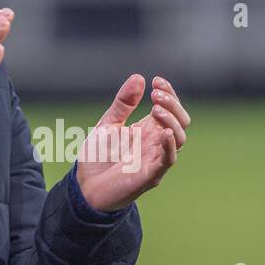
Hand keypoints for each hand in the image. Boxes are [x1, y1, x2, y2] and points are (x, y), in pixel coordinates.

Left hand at [75, 74, 190, 211]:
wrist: (84, 187)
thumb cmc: (98, 157)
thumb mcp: (108, 123)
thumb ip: (124, 104)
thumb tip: (139, 77)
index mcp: (148, 130)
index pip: (170, 110)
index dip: (169, 93)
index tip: (156, 80)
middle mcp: (155, 144)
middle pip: (181, 122)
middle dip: (173, 105)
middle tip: (156, 93)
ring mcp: (155, 159)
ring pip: (179, 139)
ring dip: (171, 121)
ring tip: (155, 108)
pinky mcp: (150, 175)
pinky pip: (167, 161)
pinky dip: (169, 146)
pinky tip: (164, 132)